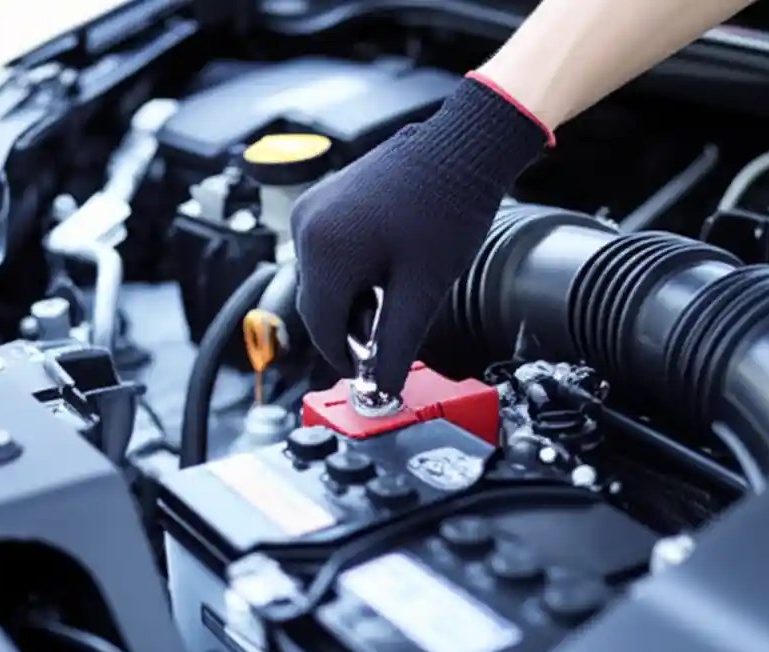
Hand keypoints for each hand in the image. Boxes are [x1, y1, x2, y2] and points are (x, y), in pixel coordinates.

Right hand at [291, 77, 549, 393]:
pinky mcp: (325, 199)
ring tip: (400, 290)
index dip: (347, 358)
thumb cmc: (448, 208)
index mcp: (325, 252)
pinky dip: (352, 271)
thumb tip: (384, 388)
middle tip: (393, 333)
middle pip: (318, 304)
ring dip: (354, 298)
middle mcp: (307, 226)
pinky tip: (389, 266)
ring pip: (323, 279)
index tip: (373, 372)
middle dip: (353, 326)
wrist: (461, 147)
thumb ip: (397, 345)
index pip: (322, 327)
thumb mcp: (423, 290)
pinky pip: (327, 252)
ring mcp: (313, 209)